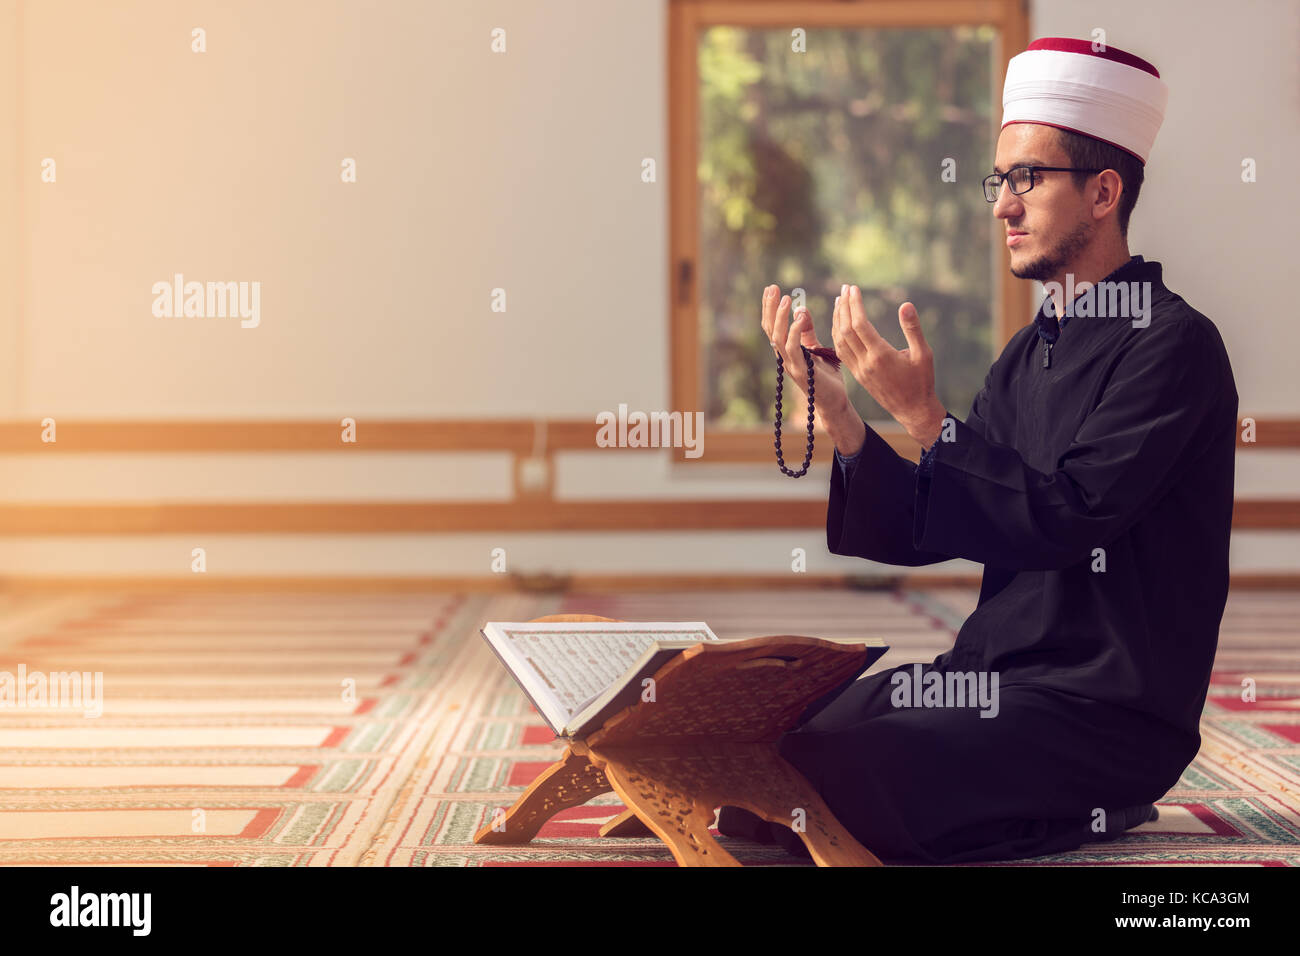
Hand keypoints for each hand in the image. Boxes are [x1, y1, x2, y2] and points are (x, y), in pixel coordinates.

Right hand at [760, 284, 849, 432]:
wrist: (834, 400)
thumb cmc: (825, 375)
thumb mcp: (815, 348)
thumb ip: (806, 331)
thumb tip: (801, 309)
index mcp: (787, 350)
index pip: (773, 326)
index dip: (770, 308)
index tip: (772, 288)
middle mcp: (784, 357)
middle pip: (770, 329)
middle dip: (770, 308)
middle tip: (773, 288)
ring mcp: (790, 365)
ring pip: (778, 338)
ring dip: (781, 318)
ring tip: (786, 299)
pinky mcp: (801, 371)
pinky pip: (793, 349)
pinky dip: (794, 332)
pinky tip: (799, 318)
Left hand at [831, 285, 946, 446]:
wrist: (912, 410)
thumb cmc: (921, 381)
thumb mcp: (924, 354)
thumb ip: (913, 329)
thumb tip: (905, 304)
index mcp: (881, 356)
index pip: (860, 325)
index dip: (855, 305)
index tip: (854, 288)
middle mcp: (866, 362)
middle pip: (846, 330)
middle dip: (844, 307)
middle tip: (846, 288)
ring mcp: (859, 370)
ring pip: (840, 341)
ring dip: (838, 319)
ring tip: (840, 301)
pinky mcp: (857, 374)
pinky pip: (841, 352)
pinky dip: (837, 334)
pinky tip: (840, 323)